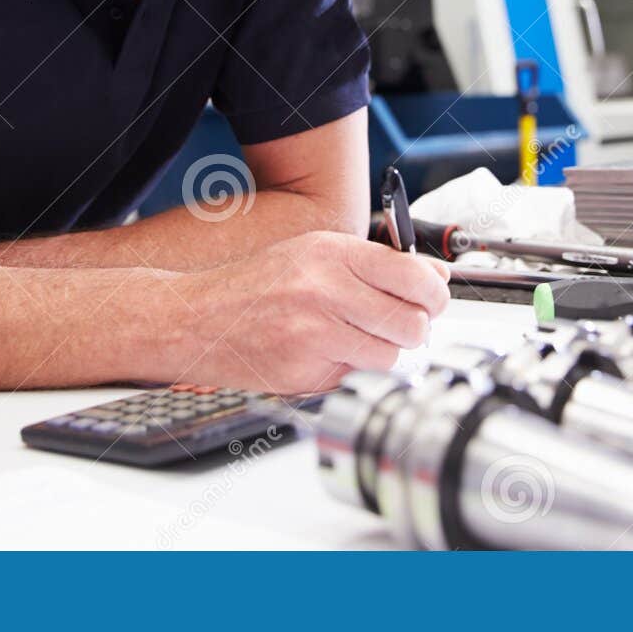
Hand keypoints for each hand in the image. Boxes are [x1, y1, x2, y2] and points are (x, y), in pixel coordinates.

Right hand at [170, 230, 451, 393]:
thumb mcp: (315, 252)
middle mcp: (325, 291)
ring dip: (382, 354)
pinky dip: (350, 371)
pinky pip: (356, 378)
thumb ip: (377, 263)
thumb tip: (435, 274)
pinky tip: (326, 354)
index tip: (434, 299)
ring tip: (355, 339)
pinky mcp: (304, 372)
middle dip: (414, 329)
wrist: (197, 318)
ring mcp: (313, 334)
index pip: (414, 277)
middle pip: (412, 323)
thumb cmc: (257, 285)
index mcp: (332, 254)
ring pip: (390, 357)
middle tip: (398, 324)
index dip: (435, 294)